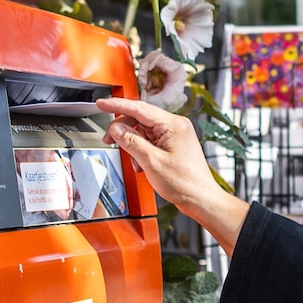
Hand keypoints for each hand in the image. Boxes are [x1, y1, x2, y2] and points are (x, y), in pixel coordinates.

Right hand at [99, 96, 248, 251]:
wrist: (200, 198)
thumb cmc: (185, 182)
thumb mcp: (151, 161)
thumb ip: (131, 142)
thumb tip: (116, 129)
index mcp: (172, 125)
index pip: (139, 108)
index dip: (117, 105)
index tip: (102, 104)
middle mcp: (176, 126)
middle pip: (140, 119)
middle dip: (123, 130)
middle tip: (109, 140)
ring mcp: (176, 136)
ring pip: (144, 132)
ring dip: (133, 145)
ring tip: (134, 161)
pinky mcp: (174, 145)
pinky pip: (151, 142)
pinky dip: (142, 151)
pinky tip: (142, 165)